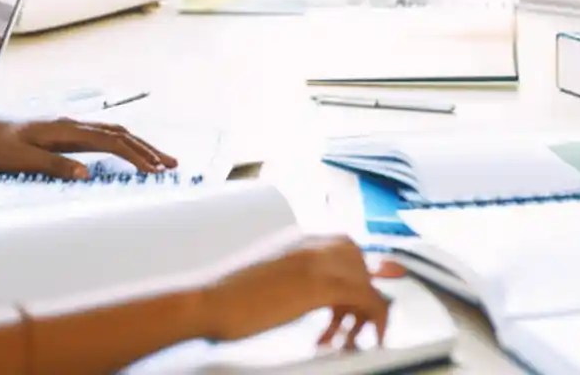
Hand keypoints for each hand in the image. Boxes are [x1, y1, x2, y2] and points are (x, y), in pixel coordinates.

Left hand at [0, 110, 177, 178]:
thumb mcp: (21, 160)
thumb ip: (54, 166)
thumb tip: (87, 174)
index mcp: (66, 129)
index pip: (111, 140)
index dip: (136, 155)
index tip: (156, 170)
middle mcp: (73, 122)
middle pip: (121, 132)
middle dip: (148, 148)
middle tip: (172, 164)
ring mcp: (70, 124)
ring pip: (114, 130)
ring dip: (139, 144)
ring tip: (159, 159)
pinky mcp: (65, 129)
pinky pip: (102, 133)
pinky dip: (123, 142)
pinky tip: (128, 152)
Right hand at [204, 235, 389, 348]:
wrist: (207, 302)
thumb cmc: (227, 298)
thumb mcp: (266, 278)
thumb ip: (290, 279)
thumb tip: (304, 295)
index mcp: (297, 242)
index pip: (343, 246)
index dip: (354, 272)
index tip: (353, 300)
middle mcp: (310, 246)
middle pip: (359, 258)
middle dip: (361, 288)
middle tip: (351, 321)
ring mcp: (316, 263)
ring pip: (364, 278)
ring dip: (364, 309)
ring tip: (350, 337)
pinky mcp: (318, 286)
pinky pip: (364, 296)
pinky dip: (372, 316)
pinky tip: (363, 337)